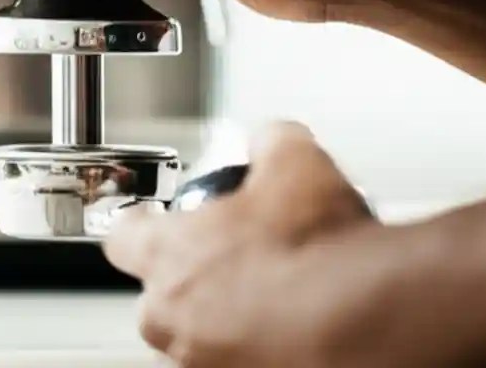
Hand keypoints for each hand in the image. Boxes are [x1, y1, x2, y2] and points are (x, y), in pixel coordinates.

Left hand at [104, 123, 378, 367]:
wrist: (362, 322)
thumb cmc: (316, 253)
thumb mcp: (295, 162)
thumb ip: (270, 144)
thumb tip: (272, 140)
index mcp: (168, 255)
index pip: (124, 236)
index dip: (141, 223)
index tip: (151, 218)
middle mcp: (174, 317)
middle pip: (159, 296)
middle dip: (191, 278)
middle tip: (235, 258)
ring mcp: (204, 361)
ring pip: (197, 337)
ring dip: (224, 317)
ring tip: (273, 294)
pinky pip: (237, 359)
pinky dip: (257, 345)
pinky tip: (294, 324)